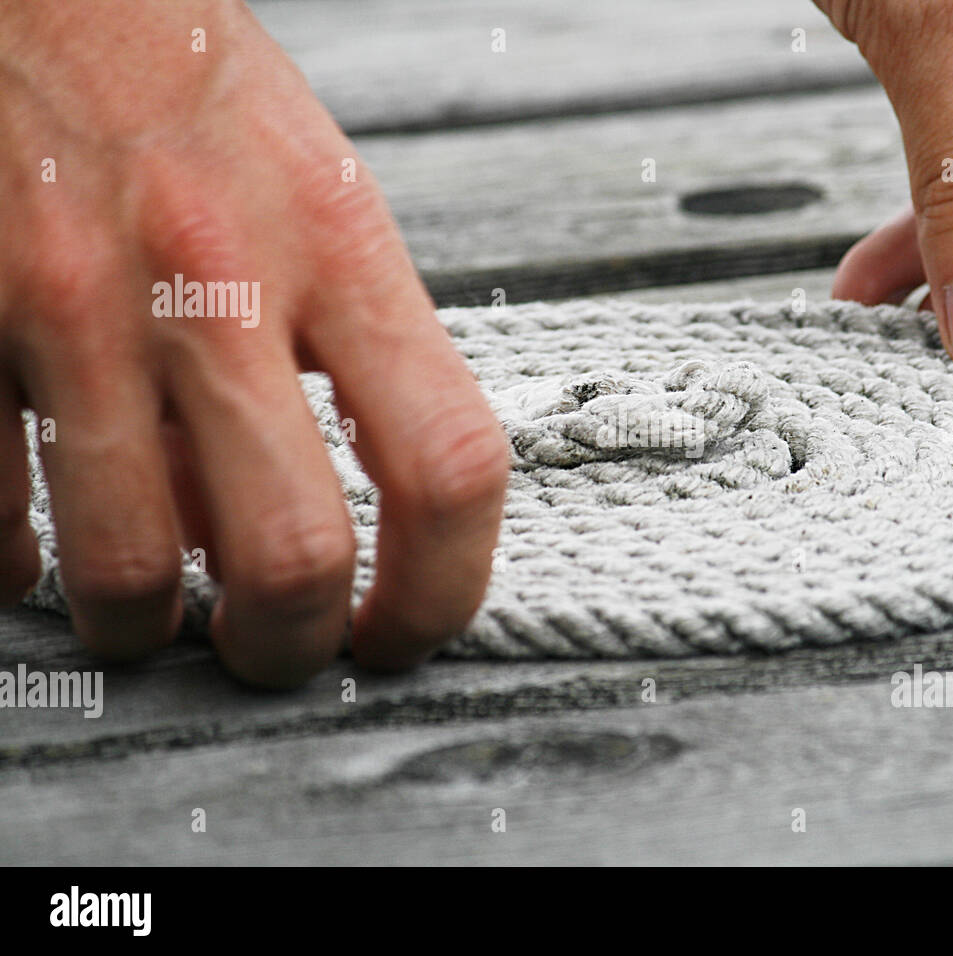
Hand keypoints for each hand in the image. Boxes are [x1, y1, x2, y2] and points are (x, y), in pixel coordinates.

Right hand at [0, 1, 508, 685]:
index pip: (447, 464)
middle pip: (294, 554)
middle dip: (290, 645)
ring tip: (161, 611)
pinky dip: (18, 562)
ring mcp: (75, 307)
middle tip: (280, 649)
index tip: (411, 629)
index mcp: (337, 246)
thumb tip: (305, 521)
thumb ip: (337, 362)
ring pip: (131, 564)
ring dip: (149, 622)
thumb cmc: (191, 92)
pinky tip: (41, 546)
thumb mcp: (318, 200)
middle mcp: (214, 281)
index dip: (445, 587)